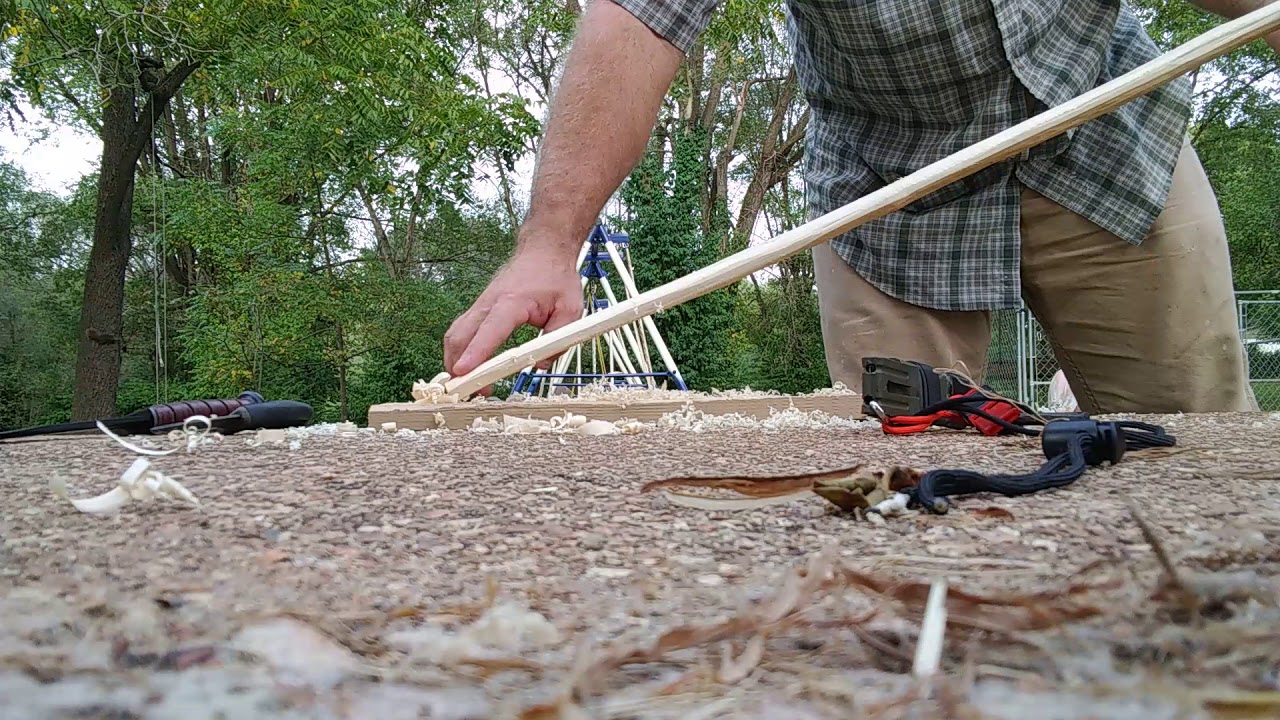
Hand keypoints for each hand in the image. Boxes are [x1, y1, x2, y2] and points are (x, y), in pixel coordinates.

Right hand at [443, 250, 582, 387]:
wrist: (544, 249)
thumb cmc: (557, 277)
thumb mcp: (571, 309)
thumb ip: (558, 340)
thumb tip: (541, 364)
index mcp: (513, 301)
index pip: (490, 330)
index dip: (476, 352)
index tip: (464, 372)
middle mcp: (490, 302)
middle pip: (461, 335)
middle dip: (457, 365)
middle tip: (469, 391)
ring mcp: (481, 304)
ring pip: (456, 333)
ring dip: (455, 359)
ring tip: (470, 384)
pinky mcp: (480, 307)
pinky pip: (462, 329)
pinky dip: (460, 349)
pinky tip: (470, 366)